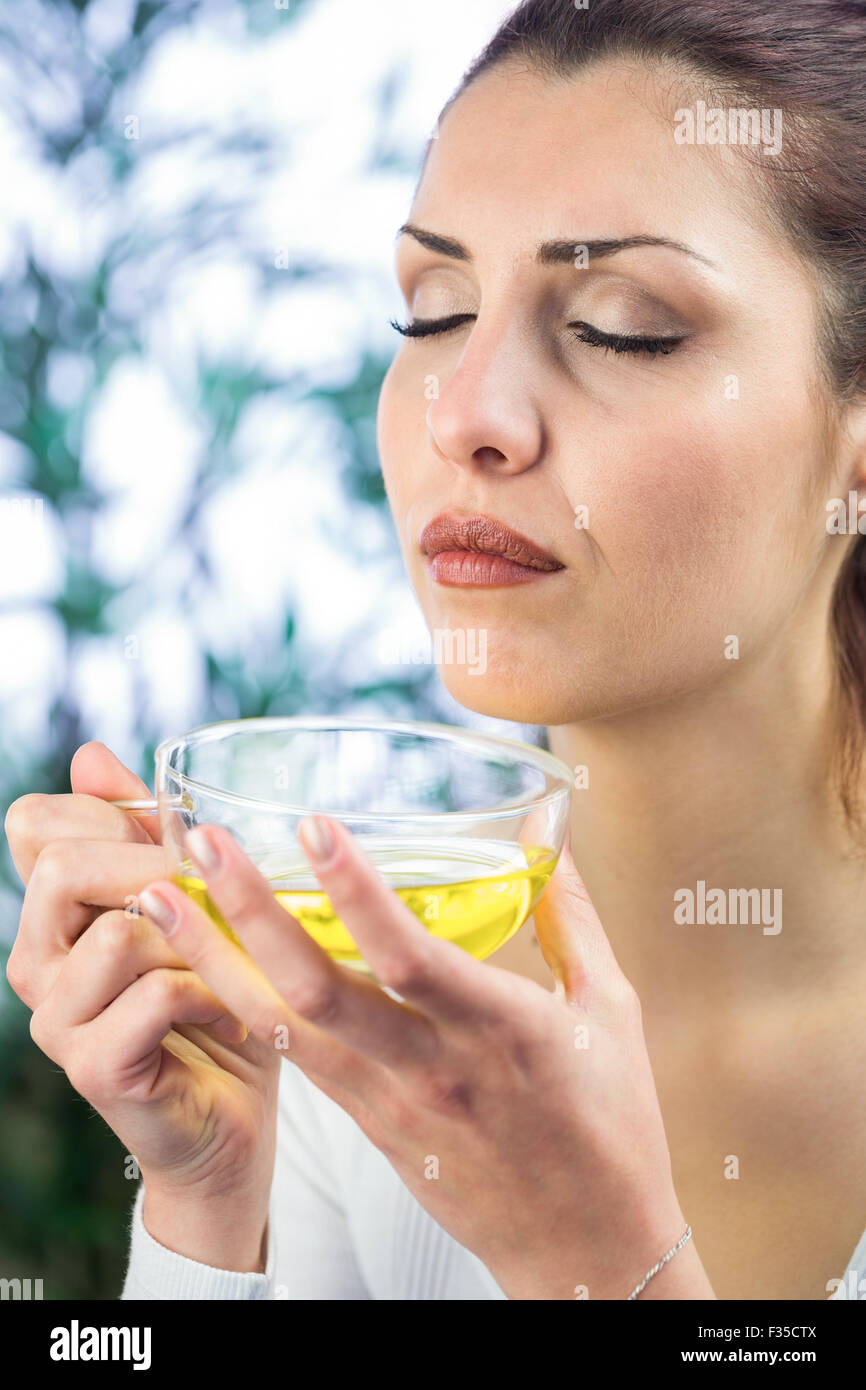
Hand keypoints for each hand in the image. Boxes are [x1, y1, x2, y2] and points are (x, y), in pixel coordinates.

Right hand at [4, 742, 280, 1270]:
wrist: (232, 1120)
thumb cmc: (218, 999)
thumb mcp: (189, 901)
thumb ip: (143, 832)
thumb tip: (92, 753)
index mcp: (50, 912)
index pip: (35, 822)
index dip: (108, 811)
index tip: (172, 836)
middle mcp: (34, 961)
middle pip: (62, 865)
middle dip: (151, 864)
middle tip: (210, 892)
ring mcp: (55, 1019)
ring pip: (118, 930)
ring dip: (196, 938)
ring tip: (229, 965)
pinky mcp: (92, 1067)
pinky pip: (155, 993)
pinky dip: (212, 992)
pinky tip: (235, 1011)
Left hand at [138, 814, 715, 1298]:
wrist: (584, 1251)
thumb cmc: (610, 1126)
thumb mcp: (611, 1010)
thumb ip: (571, 916)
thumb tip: (548, 836)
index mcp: (500, 1030)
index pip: (410, 955)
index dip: (355, 889)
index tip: (311, 824)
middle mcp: (431, 1068)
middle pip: (316, 989)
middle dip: (247, 911)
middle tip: (199, 843)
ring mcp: (389, 1104)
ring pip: (282, 1029)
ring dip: (215, 960)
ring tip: (161, 899)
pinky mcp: (368, 1126)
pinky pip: (295, 1062)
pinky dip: (245, 1007)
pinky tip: (207, 966)